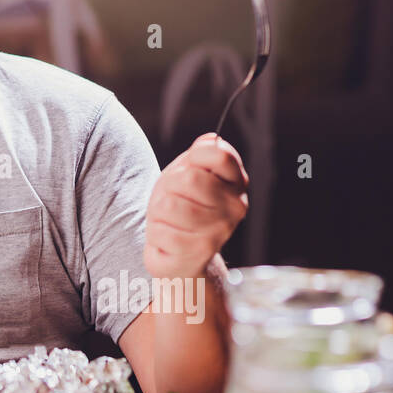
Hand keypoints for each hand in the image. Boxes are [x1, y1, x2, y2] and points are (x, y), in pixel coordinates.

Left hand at [144, 133, 248, 279]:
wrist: (177, 252)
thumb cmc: (182, 206)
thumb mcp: (188, 172)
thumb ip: (200, 154)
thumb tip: (211, 139)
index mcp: (236, 181)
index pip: (219, 154)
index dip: (194, 157)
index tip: (189, 169)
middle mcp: (235, 207)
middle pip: (189, 179)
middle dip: (169, 186)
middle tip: (173, 198)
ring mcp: (219, 231)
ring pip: (170, 205)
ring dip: (159, 211)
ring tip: (169, 219)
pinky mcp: (199, 252)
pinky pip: (161, 231)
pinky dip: (156, 232)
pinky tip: (168, 236)